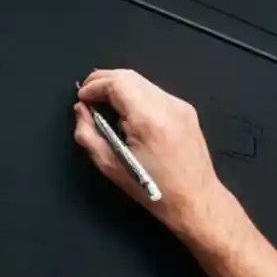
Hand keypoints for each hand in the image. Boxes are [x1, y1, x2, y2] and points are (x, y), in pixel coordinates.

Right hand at [73, 69, 244, 243]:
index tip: (81, 98)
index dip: (94, 85)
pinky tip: (127, 113)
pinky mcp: (186, 110)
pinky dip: (135, 95)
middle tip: (87, 96)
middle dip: (104, 81)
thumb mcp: (111, 166)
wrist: (196, 200)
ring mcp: (180, 105)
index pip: (117, 82)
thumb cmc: (152, 189)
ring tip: (103, 103)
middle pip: (129, 76)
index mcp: (149, 119)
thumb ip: (88, 134)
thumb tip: (81, 109)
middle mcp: (167, 105)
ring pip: (142, 81)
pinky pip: (154, 92)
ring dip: (119, 87)